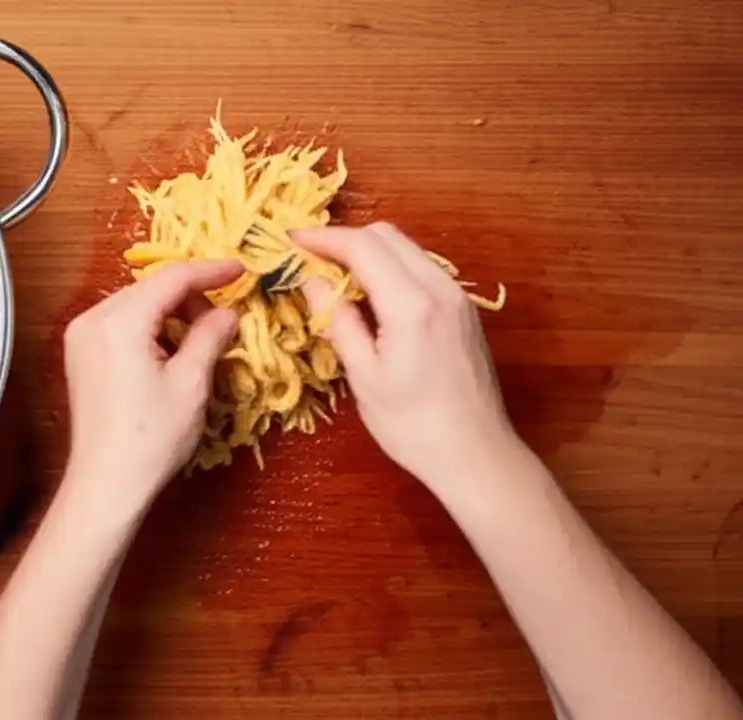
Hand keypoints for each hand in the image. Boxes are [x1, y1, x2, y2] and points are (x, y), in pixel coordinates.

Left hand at [62, 260, 242, 513]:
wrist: (106, 483)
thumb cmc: (149, 440)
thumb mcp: (191, 383)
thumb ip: (210, 336)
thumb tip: (228, 313)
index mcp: (119, 322)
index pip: (171, 278)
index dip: (210, 271)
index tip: (240, 270)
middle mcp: (92, 320)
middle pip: (151, 287)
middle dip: (190, 296)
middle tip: (223, 319)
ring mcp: (81, 336)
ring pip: (137, 304)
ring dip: (171, 312)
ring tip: (200, 341)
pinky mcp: (80, 355)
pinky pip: (121, 323)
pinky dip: (151, 328)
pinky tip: (172, 352)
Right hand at [293, 222, 519, 492]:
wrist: (475, 454)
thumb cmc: (412, 426)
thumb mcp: (364, 377)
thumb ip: (337, 321)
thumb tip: (311, 281)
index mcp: (411, 305)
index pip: (362, 246)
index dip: (323, 238)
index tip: (290, 240)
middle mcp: (440, 289)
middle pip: (387, 236)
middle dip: (344, 239)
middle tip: (309, 260)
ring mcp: (457, 296)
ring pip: (407, 248)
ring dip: (368, 252)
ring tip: (335, 277)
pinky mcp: (464, 309)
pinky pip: (421, 268)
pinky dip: (391, 268)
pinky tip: (370, 296)